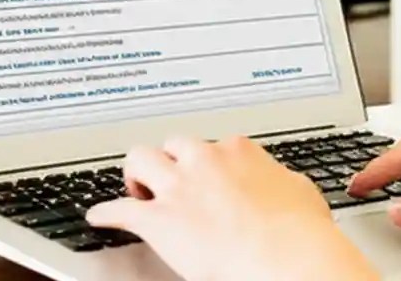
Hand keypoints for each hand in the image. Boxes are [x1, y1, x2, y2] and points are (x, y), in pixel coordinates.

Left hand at [86, 136, 378, 280]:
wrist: (284, 255)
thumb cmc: (298, 230)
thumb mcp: (299, 190)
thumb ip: (279, 180)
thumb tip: (282, 183)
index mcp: (238, 152)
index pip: (216, 145)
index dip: (210, 161)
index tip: (209, 172)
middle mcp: (204, 161)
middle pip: (175, 145)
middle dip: (171, 160)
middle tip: (171, 176)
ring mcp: (179, 188)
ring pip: (140, 159)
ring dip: (137, 173)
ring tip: (136, 186)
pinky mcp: (159, 220)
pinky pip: (120, 210)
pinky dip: (107, 214)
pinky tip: (101, 217)